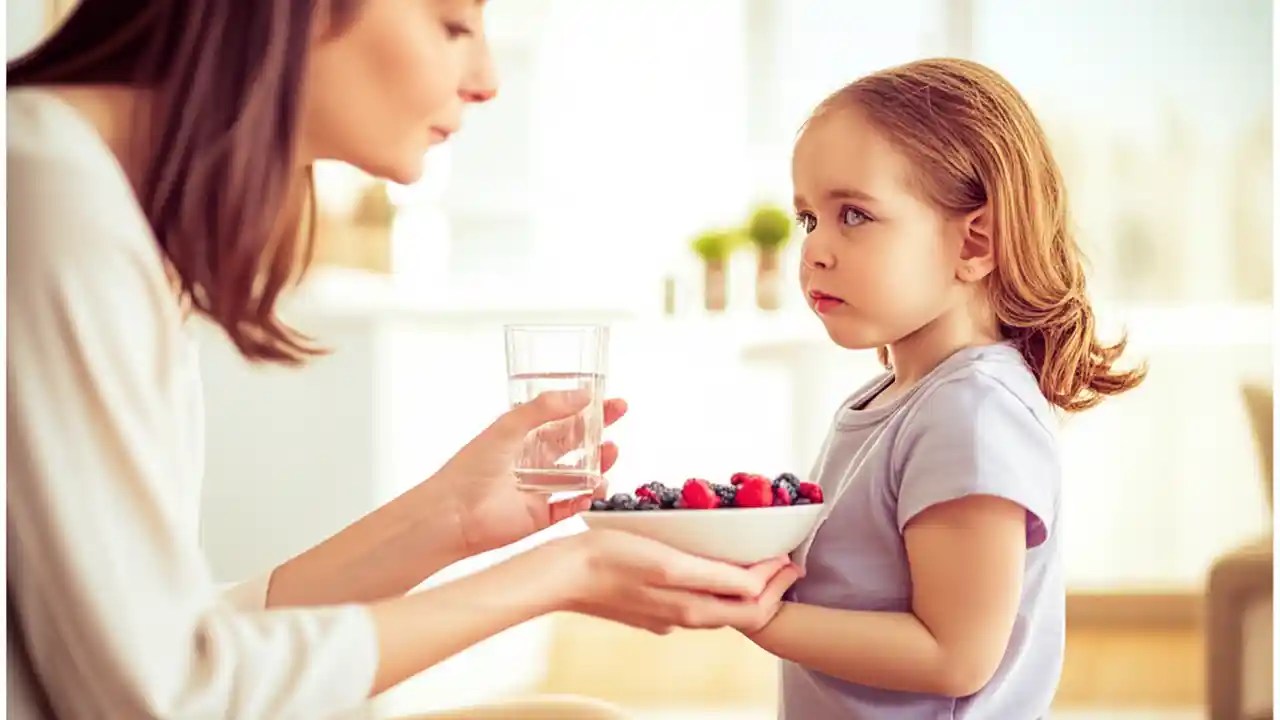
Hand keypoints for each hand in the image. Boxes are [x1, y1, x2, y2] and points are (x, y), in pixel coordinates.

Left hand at [433, 390, 627, 556]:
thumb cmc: (470, 469)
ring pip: (580, 477)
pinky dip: (585, 500)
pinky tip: (592, 491)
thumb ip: (545, 409)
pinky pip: (571, 508)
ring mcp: (540, 490)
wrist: (454, 515)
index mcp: (524, 438)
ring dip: (599, 466)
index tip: (612, 402)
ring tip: (609, 454)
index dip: (589, 411)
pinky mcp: (542, 517)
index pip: (564, 420)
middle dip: (600, 433)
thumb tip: (581, 395)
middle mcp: (535, 463)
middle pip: (577, 446)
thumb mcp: (508, 426)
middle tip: (619, 419)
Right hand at [550, 529, 803, 634]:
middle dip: (769, 590)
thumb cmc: (610, 559)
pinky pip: (694, 603)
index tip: (792, 558)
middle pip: (740, 613)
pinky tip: (710, 569)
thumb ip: (716, 576)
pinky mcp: (649, 610)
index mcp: (692, 609)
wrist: (561, 574)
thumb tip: (758, 582)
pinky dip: (715, 588)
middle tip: (785, 564)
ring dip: (743, 589)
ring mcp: (665, 617)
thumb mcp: (671, 562)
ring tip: (757, 564)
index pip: (753, 606)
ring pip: (717, 609)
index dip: (778, 583)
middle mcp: (682, 618)